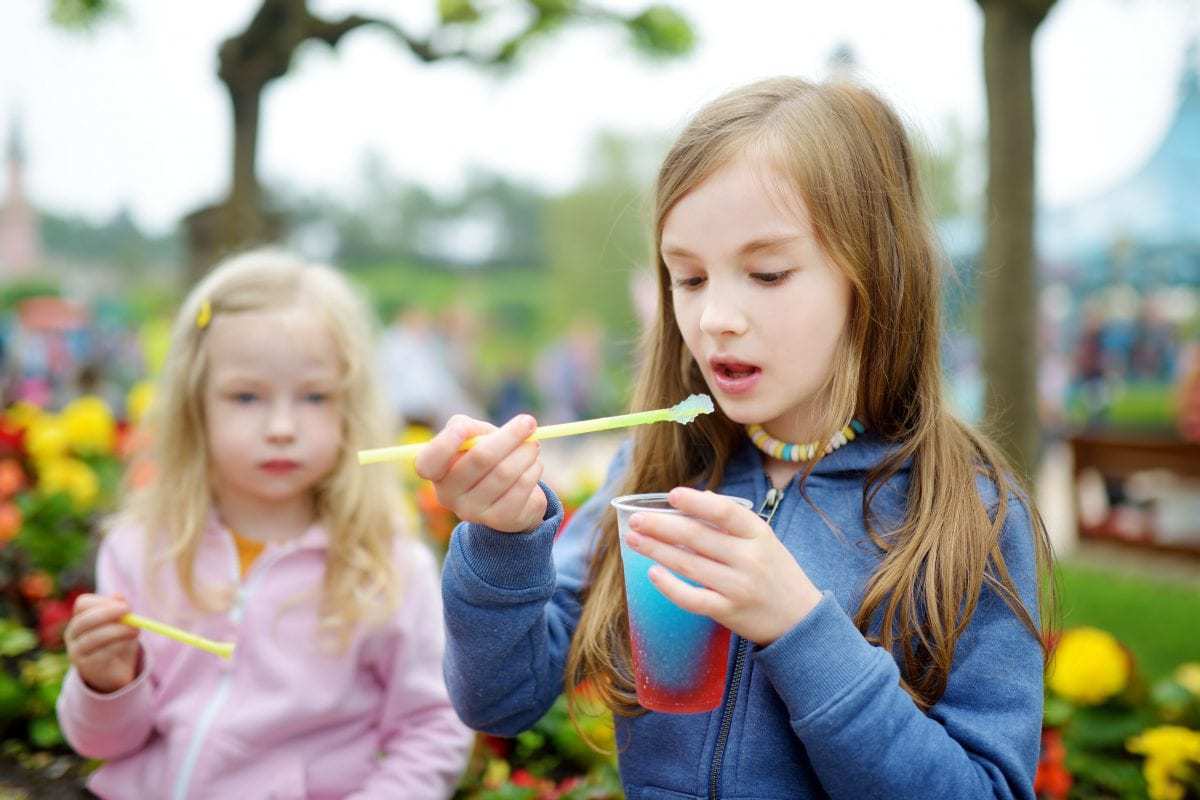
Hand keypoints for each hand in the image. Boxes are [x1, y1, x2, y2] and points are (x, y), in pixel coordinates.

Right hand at [64, 594, 140, 693]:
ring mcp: (76, 651)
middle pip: (84, 621)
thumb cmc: (117, 640)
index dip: (103, 602)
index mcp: (80, 618)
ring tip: (135, 630)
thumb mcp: (121, 623)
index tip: (124, 605)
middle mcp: (72, 634)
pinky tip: (127, 646)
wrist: (114, 671)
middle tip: (129, 611)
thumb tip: (118, 595)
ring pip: (93, 638)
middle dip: (107, 614)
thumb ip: (119, 610)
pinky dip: (117, 647)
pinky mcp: (85, 667)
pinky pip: (100, 655)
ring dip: (117, 631)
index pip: (83, 604)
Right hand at [414, 414, 546, 533]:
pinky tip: (533, 467)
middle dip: (510, 436)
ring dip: (526, 453)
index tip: (465, 427)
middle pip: (480, 458)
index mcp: (437, 473)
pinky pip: (522, 487)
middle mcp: (449, 496)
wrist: (508, 495)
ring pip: (506, 472)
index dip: (445, 443)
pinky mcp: (500, 520)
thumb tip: (467, 428)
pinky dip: (533, 470)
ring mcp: (474, 512)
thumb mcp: (472, 438)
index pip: (428, 462)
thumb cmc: (485, 457)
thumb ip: (466, 427)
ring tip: (532, 447)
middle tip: (529, 423)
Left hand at [623, 487, 823, 644]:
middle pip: (697, 537)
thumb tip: (700, 495)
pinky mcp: (728, 611)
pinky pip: (692, 598)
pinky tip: (652, 573)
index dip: (696, 502)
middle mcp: (749, 558)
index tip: (672, 495)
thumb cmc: (777, 573)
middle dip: (661, 526)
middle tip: (636, 519)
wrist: (801, 620)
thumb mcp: (764, 540)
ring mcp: (738, 586)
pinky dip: (669, 586)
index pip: (724, 511)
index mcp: (759, 534)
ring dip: (656, 550)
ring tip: (634, 539)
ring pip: (688, 564)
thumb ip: (733, 520)